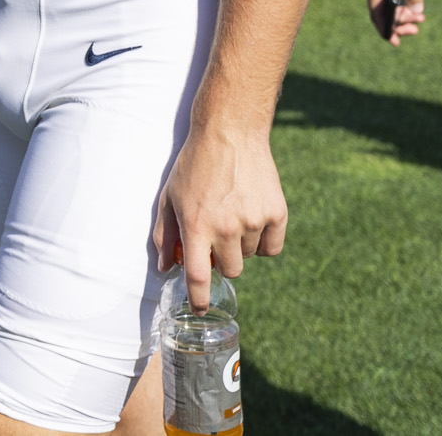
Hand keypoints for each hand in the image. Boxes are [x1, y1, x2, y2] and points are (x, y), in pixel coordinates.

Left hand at [154, 122, 286, 309]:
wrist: (230, 131)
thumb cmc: (195, 164)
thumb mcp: (170, 196)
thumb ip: (165, 234)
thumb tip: (164, 267)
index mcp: (196, 226)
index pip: (197, 277)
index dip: (199, 299)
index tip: (200, 310)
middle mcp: (225, 227)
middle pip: (230, 270)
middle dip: (222, 259)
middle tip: (217, 234)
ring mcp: (253, 220)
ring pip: (250, 256)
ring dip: (242, 245)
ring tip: (233, 212)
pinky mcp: (276, 213)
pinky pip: (272, 247)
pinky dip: (264, 239)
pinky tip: (253, 216)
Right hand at [364, 0, 426, 45]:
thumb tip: (417, 11)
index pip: (377, 16)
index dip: (386, 31)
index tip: (397, 42)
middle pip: (382, 13)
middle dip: (399, 23)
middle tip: (418, 28)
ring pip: (387, 4)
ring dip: (402, 13)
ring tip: (420, 18)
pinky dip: (400, 2)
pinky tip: (413, 3)